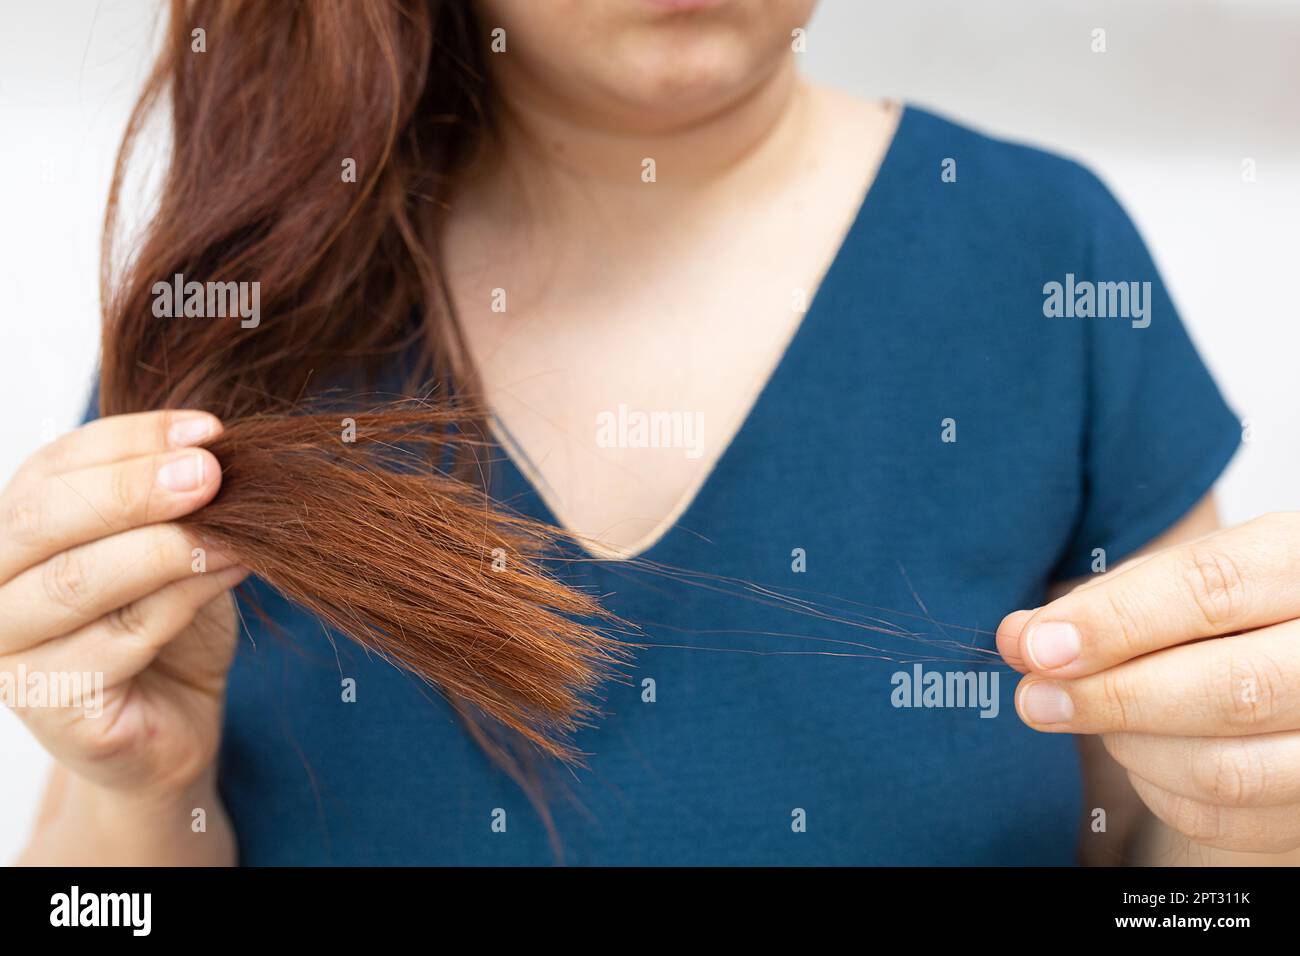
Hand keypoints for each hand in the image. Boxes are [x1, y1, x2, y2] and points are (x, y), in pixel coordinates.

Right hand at [1, 410, 244, 805]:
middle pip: (44, 518)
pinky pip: (122, 637)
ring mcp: (8, 652)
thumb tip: (213, 451)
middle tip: (210, 474)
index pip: (54, 465)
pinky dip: (186, 598)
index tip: (208, 430)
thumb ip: (175, 503)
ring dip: (171, 547)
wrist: (176, 720)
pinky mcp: (50, 705)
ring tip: (235, 531)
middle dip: (133, 488)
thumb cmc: (165, 624)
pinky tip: (229, 574)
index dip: (132, 439)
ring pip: (81, 580)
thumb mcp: (170, 545)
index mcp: (11, 532)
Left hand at [998, 513, 1299, 852]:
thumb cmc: (1221, 615)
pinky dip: (1158, 790)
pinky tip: (1139, 752)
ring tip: (1089, 716)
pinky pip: (1226, 820)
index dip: (1115, 621)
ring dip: (1131, 747)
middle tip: (1036, 699)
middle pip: (1233, 687)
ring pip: (1228, 768)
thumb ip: (1103, 603)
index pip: (1212, 587)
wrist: (1281, 673)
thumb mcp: (1172, 583)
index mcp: (1299, 562)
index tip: (1038, 647)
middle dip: (1114, 698)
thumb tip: (1020, 639)